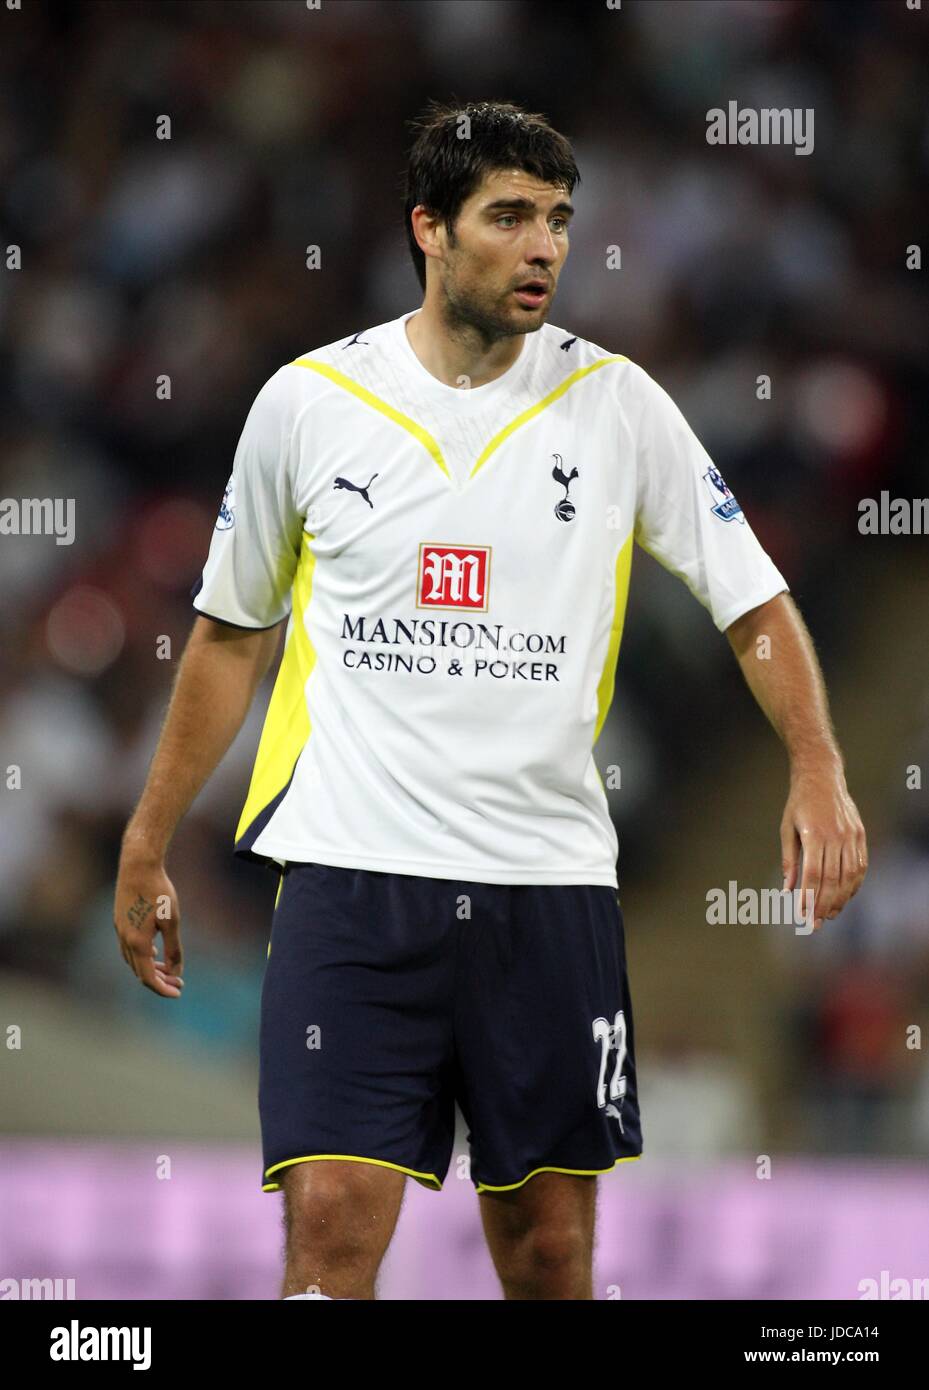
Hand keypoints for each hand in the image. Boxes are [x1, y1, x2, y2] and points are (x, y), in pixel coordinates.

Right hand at [113, 852, 183, 996]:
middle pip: (139, 971)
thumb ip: (173, 949)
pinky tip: (153, 950)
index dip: (163, 989)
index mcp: (137, 943)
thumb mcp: (172, 921)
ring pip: (132, 960)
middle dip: (159, 980)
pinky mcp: (119, 920)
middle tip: (179, 982)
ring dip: (149, 968)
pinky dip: (142, 955)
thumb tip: (176, 972)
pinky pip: (128, 948)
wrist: (138, 865)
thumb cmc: (158, 890)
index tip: (179, 993)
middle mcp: (124, 939)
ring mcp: (119, 930)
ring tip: (168, 968)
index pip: (148, 978)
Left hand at [781, 765, 866, 930]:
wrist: (822, 777)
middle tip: (815, 924)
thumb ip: (789, 860)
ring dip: (840, 899)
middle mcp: (836, 836)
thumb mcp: (786, 829)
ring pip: (849, 875)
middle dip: (824, 905)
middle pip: (833, 879)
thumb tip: (787, 891)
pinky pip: (860, 866)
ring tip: (829, 915)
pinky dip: (853, 884)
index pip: (814, 875)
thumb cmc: (799, 804)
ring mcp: (851, 835)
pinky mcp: (860, 834)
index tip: (802, 916)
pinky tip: (845, 897)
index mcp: (814, 835)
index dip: (809, 898)